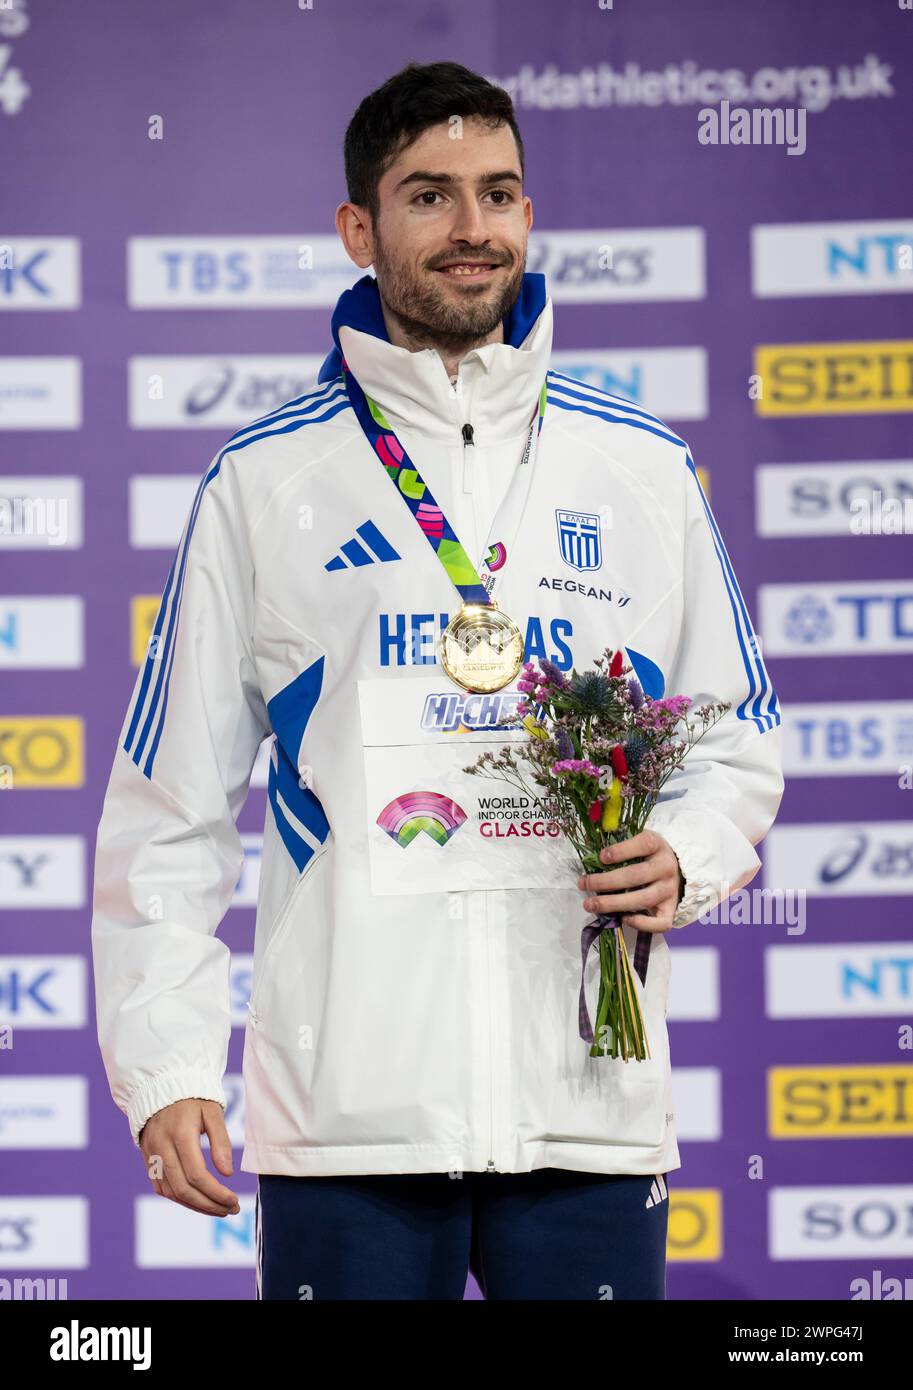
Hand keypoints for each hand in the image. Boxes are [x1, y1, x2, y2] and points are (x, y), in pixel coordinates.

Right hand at [139, 1098, 239, 1216]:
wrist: (162, 1088)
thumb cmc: (193, 1098)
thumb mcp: (212, 1112)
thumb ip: (221, 1141)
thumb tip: (228, 1173)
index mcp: (180, 1134)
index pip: (197, 1175)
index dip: (216, 1193)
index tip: (234, 1201)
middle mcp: (162, 1148)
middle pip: (183, 1189)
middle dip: (208, 1204)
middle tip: (231, 1209)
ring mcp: (151, 1155)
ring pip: (171, 1192)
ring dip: (196, 1206)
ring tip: (219, 1209)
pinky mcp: (148, 1160)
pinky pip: (161, 1188)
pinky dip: (180, 1199)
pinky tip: (199, 1201)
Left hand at [576, 829, 684, 933]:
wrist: (674, 870)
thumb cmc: (647, 856)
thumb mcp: (637, 843)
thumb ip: (618, 845)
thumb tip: (589, 850)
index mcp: (658, 846)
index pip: (644, 844)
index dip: (621, 851)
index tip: (601, 857)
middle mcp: (666, 867)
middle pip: (636, 875)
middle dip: (606, 881)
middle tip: (584, 884)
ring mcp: (670, 890)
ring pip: (643, 899)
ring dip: (613, 904)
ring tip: (591, 904)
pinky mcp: (670, 909)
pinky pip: (660, 922)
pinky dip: (641, 923)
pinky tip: (623, 918)